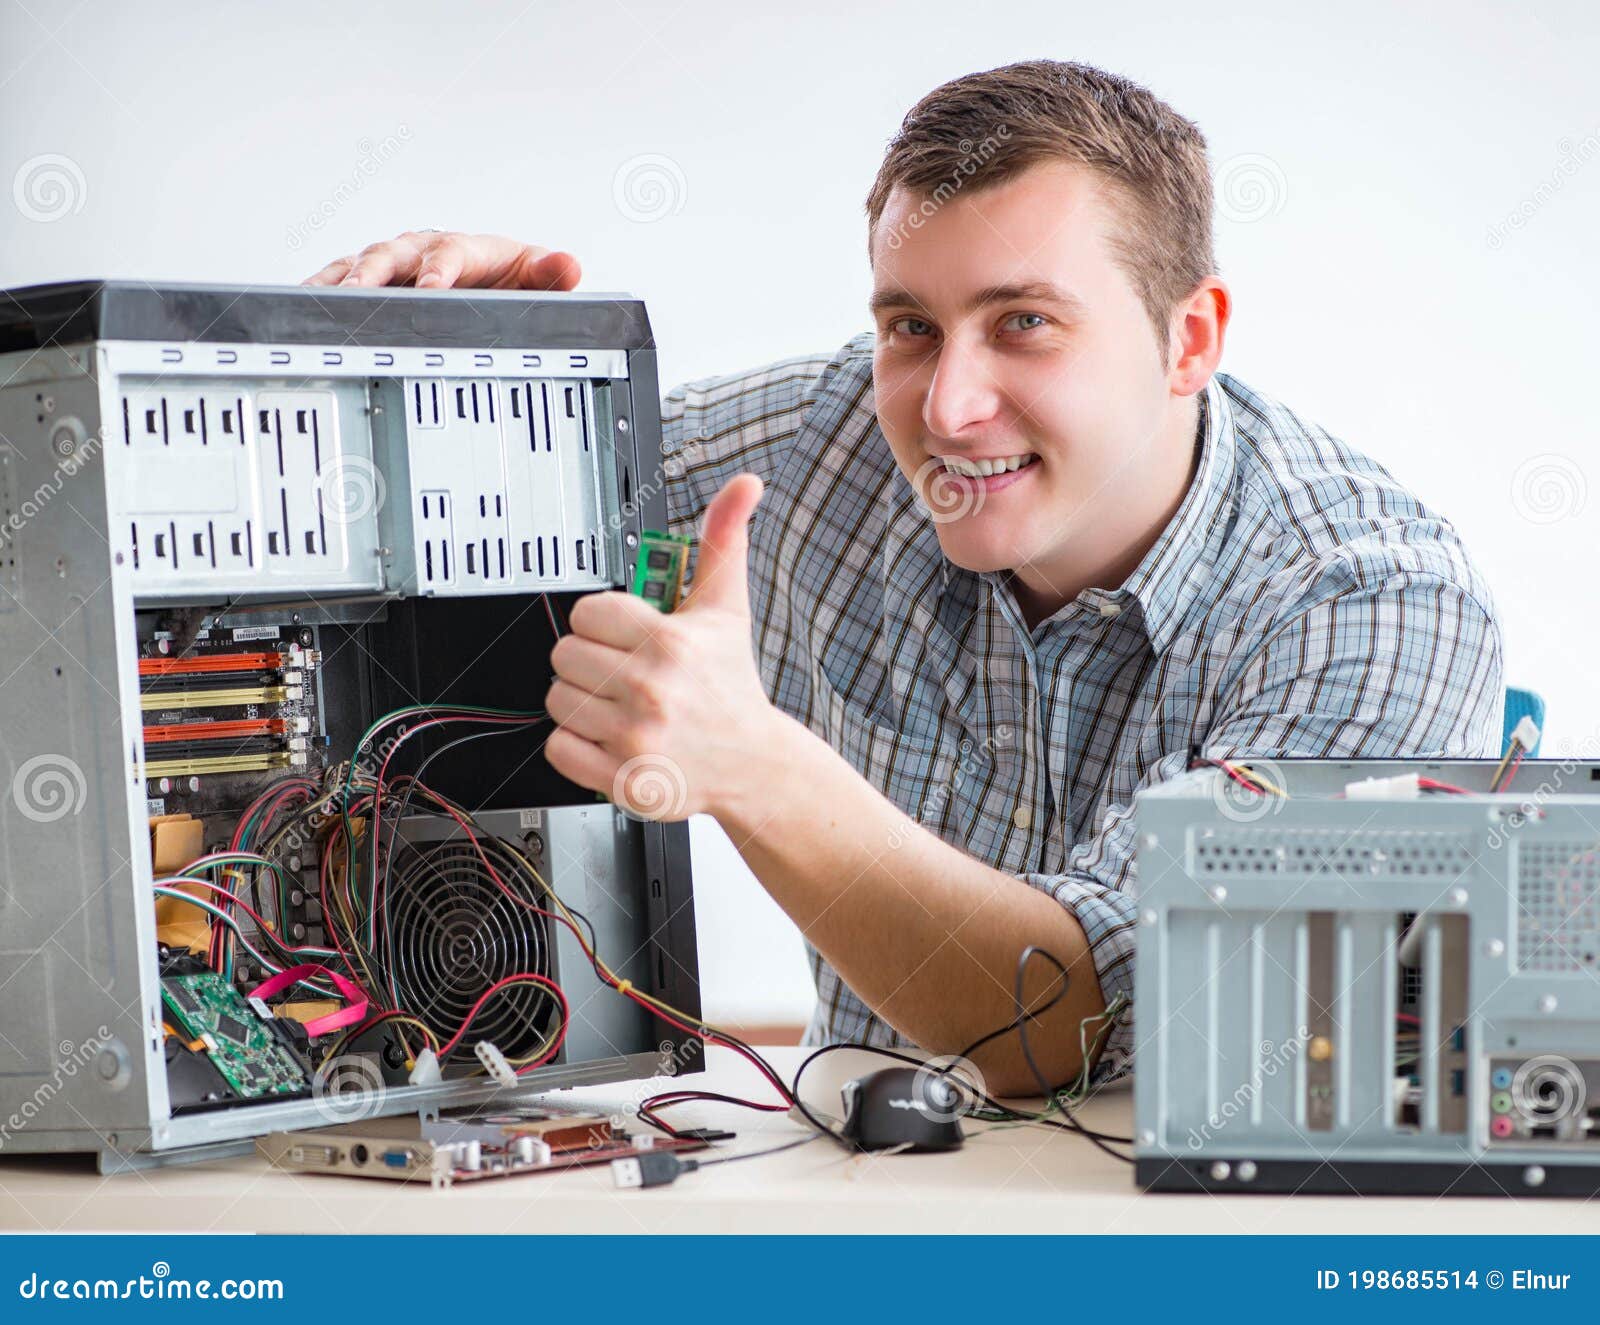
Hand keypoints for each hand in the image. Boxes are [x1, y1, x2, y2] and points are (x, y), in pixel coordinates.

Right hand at [301, 230, 580, 290]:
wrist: (490, 276)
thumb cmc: (510, 276)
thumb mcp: (536, 277)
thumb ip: (551, 274)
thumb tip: (570, 265)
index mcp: (464, 248)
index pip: (450, 253)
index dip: (439, 270)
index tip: (431, 288)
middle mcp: (423, 249)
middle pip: (393, 253)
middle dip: (375, 272)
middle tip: (362, 294)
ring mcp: (395, 262)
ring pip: (361, 263)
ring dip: (342, 281)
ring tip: (324, 302)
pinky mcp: (372, 277)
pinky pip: (341, 278)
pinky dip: (323, 289)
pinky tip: (304, 304)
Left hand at [544, 475, 786, 822]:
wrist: (754, 765)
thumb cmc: (732, 686)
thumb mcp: (728, 609)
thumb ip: (723, 540)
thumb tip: (744, 485)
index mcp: (670, 643)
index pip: (587, 613)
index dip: (602, 622)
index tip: (623, 634)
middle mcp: (651, 689)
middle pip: (564, 656)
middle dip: (590, 661)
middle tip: (622, 671)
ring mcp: (635, 737)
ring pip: (557, 701)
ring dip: (581, 703)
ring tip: (619, 706)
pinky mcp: (621, 778)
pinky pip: (558, 747)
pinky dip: (577, 745)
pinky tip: (611, 737)